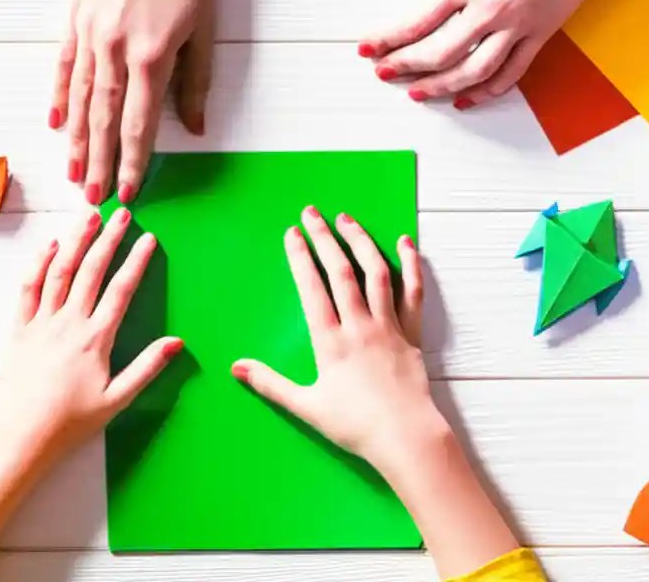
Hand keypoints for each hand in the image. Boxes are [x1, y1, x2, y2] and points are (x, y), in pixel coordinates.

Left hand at [0, 209, 181, 538]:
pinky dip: (39, 263)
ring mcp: (42, 322)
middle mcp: (69, 323)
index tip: (149, 238)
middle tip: (123, 214)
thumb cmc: (71, 421)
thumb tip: (176, 342)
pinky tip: (49, 245)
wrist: (21, 434)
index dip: (137, 261)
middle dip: (109, 239)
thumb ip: (147, 367)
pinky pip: (29, 288)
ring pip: (60, 271)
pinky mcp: (20, 328)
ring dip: (76, 240)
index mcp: (96, 339)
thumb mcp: (118, 399)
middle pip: (91, 270)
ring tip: (90, 217)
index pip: (121, 290)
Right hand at [51, 0, 214, 204]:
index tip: (131, 191)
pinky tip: (58, 123)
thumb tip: (194, 129)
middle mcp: (115, 48)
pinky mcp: (77, 17)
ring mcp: (91, 32)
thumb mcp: (205, 31)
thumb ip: (194, 84)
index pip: (139, 124)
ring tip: (75, 173)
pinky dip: (61, 96)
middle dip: (101, 163)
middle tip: (94, 199)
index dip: (135, 162)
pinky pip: (66, 65)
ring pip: (82, 98)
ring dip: (78, 141)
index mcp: (151, 55)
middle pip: (105, 119)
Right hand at [234, 207, 520, 577]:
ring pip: (375, 273)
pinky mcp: (412, 333)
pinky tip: (404, 242)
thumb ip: (270, 383)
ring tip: (347, 219)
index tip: (292, 233)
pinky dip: (410, 264)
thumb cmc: (355, 425)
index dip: (300, 258)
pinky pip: (412, 291)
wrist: (406, 436)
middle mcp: (359, 325)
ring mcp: (388, 326)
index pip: (312, 288)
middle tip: (312, 212)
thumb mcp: (306, 406)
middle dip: (325, 238)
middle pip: (341, 272)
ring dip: (360, 242)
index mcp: (330, 341)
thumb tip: (236, 367)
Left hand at [361, 0, 626, 109]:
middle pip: (439, 53)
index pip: (416, 21)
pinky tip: (470, 97)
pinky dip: (488, 91)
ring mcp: (517, 25)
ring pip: (473, 71)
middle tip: (386, 73)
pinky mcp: (541, 33)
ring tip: (420, 93)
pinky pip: (512, 72)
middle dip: (406, 67)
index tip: (369, 49)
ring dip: (442, 87)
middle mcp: (490, 8)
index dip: (387, 39)